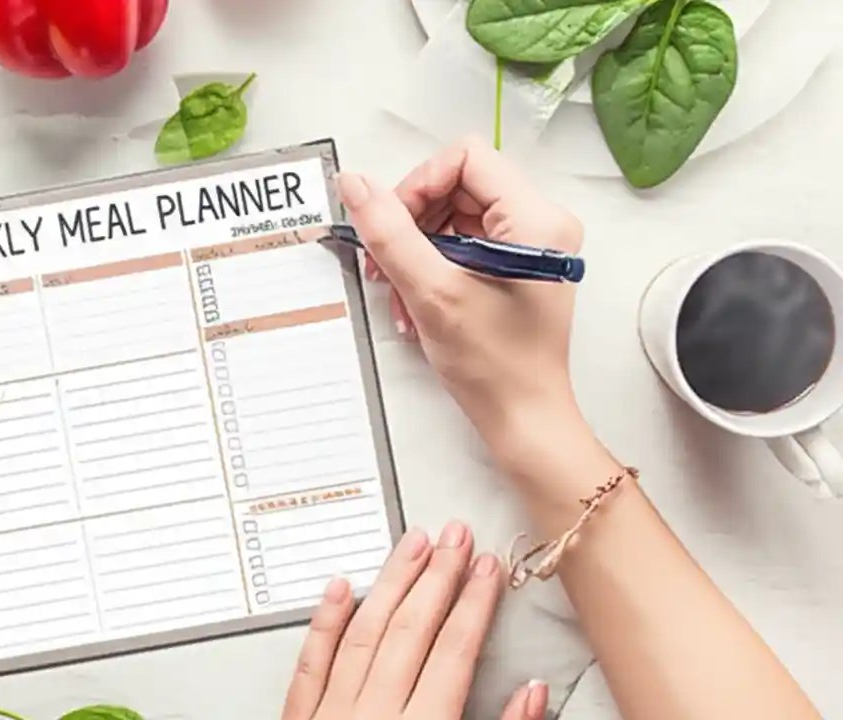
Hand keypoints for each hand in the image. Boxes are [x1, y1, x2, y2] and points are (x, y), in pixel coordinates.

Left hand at [281, 523, 547, 719]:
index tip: (489, 568)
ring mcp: (330, 718)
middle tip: (456, 536)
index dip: (475, 604)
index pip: (454, 652)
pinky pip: (310, 663)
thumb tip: (534, 695)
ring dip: (390, 583)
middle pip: (410, 631)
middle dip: (438, 578)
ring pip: (363, 634)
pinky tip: (340, 586)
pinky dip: (326, 622)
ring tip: (412, 545)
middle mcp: (372, 719)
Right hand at [337, 137, 584, 468]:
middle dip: (413, 222)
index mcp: (536, 219)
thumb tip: (355, 185)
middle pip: (457, 184)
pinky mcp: (513, 265)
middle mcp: (539, 223)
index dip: (419, 184)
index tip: (394, 224)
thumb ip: (390, 233)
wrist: (522, 416)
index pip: (466, 158)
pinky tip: (415, 300)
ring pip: (453, 214)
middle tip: (386, 262)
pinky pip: (461, 242)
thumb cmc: (495, 365)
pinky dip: (430, 265)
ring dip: (415, 248)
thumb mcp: (432, 292)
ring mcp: (527, 244)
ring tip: (398, 290)